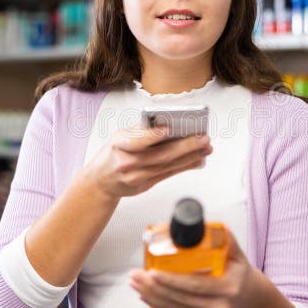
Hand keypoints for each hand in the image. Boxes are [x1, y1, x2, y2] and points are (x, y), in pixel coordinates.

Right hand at [82, 124, 211, 199]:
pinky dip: (185, 166)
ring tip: (206, 148)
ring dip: (191, 157)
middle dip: (185, 147)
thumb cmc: (114, 153)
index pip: (136, 141)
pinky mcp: (145, 185)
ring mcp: (136, 176)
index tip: (168, 128)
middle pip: (160, 155)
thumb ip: (142, 130)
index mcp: (119, 144)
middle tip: (203, 138)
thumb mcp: (120, 136)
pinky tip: (198, 160)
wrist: (101, 181)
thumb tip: (171, 122)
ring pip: (168, 166)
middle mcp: (127, 162)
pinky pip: (169, 174)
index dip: (152, 135)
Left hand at [129, 230, 263, 307]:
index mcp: (228, 288)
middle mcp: (220, 307)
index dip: (171, 280)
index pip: (195, 285)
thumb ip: (227, 240)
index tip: (152, 272)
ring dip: (151, 295)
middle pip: (180, 298)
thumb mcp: (238, 255)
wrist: (251, 298)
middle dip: (153, 287)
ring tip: (134, 282)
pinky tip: (145, 295)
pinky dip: (159, 304)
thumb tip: (213, 225)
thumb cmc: (240, 273)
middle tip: (135, 275)